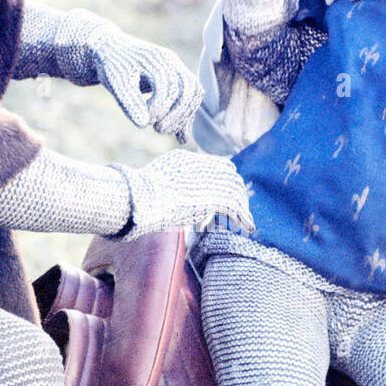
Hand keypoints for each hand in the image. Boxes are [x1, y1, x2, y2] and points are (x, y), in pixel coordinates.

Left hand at [91, 30, 203, 141]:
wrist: (113, 51)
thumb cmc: (112, 66)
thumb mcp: (116, 83)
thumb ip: (129, 102)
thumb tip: (143, 124)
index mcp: (158, 59)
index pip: (169, 87)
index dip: (159, 108)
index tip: (145, 121)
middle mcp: (172, 63)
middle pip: (189, 90)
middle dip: (177, 114)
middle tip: (158, 129)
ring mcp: (178, 71)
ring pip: (194, 94)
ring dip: (183, 116)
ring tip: (163, 130)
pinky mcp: (177, 81)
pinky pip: (190, 100)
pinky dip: (185, 117)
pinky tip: (180, 137)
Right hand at [114, 150, 253, 237]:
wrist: (141, 198)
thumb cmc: (138, 196)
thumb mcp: (150, 182)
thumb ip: (164, 184)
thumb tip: (163, 198)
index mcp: (186, 159)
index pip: (218, 164)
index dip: (228, 177)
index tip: (233, 189)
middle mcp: (200, 167)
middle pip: (230, 176)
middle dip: (238, 192)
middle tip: (242, 208)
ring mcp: (207, 181)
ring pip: (235, 191)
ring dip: (243, 207)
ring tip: (246, 221)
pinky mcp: (212, 198)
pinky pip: (234, 206)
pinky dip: (243, 216)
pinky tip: (247, 226)